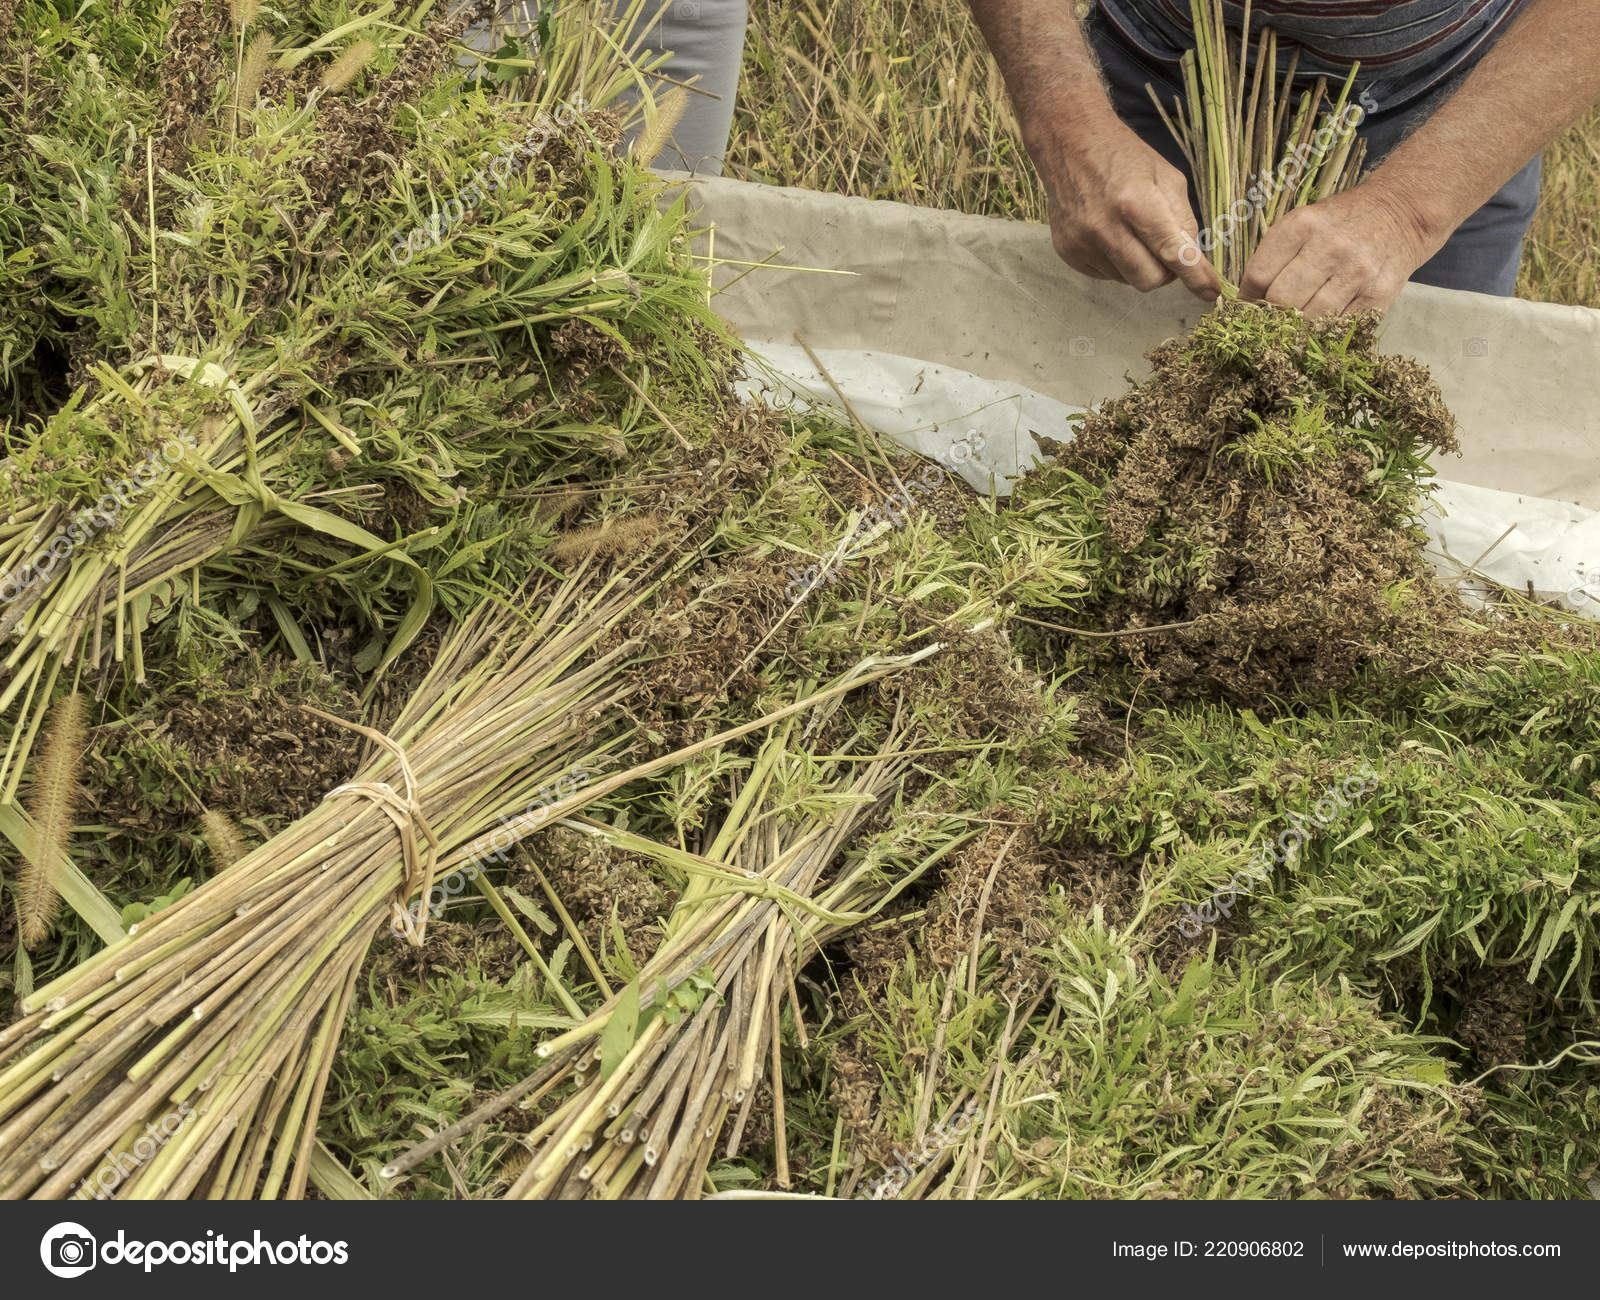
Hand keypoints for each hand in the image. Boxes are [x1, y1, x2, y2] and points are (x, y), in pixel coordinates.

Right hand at [1029, 113, 1221, 300]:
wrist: (1069, 145)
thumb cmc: (1124, 157)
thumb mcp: (1166, 177)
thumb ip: (1182, 219)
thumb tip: (1192, 259)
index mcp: (1134, 202)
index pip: (1171, 252)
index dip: (1195, 277)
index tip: (1210, 293)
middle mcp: (1104, 227)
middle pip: (1148, 279)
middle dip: (1165, 273)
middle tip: (1165, 252)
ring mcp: (1082, 243)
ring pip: (1126, 280)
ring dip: (1138, 266)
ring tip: (1131, 234)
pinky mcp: (1068, 252)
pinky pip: (1105, 276)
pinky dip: (1116, 263)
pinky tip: (1111, 236)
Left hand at [1239, 182, 1440, 315]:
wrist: (1400, 213)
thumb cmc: (1340, 223)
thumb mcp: (1303, 224)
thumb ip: (1274, 257)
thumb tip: (1245, 303)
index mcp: (1302, 225)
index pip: (1259, 275)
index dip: (1248, 299)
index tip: (1248, 309)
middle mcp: (1330, 246)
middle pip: (1282, 301)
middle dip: (1273, 315)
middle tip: (1274, 320)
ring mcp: (1357, 271)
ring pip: (1310, 318)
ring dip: (1299, 327)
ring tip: (1298, 325)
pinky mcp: (1379, 293)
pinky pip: (1340, 326)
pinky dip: (1327, 331)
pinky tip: (1323, 324)